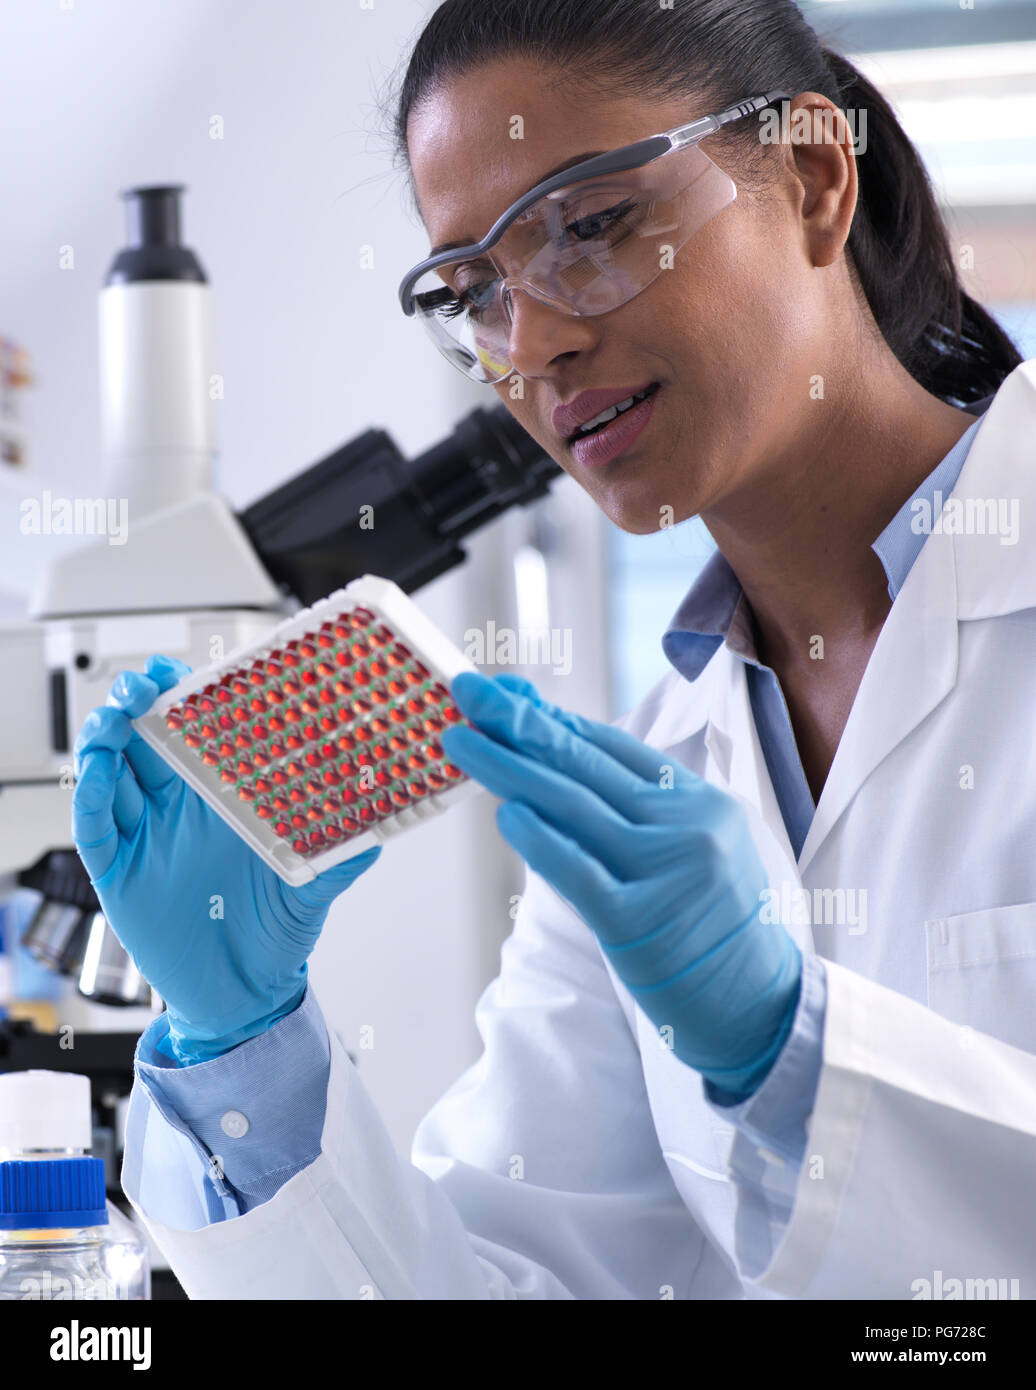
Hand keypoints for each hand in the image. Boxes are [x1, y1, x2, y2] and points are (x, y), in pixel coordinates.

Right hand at [71, 654, 380, 1064]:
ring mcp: (147, 834)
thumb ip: (340, 852)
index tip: (187, 672)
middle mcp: (180, 806)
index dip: (186, 697)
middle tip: (146, 684)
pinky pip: (97, 823)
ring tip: (116, 720)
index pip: (197, 731)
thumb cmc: (277, 930)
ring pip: (112, 768)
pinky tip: (101, 773)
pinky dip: (93, 794)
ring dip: (107, 737)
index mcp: (224, 796)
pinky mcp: (119, 869)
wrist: (246, 992)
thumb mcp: (314, 885)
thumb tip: (379, 825)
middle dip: (138, 701)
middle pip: (145, 736)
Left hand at [441, 671, 800, 1100]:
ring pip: (572, 806)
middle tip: (467, 690)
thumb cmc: (717, 929)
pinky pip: (578, 872)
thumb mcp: (698, 850)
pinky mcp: (639, 925)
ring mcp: (665, 873)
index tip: (505, 694)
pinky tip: (504, 812)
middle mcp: (686, 827)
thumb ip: (642, 809)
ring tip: (459, 739)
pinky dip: (538, 839)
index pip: (612, 747)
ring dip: (508, 767)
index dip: (552, 717)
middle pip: (584, 765)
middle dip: (519, 722)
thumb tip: (563, 761)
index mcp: (700, 802)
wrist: (764, 1008)